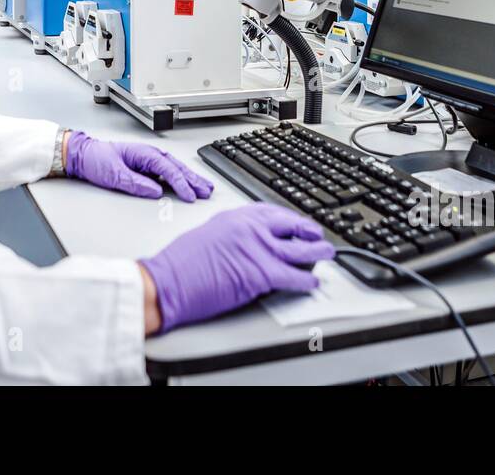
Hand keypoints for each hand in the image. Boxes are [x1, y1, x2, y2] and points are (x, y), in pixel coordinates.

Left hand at [65, 131, 213, 201]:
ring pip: (175, 169)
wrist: (84, 155)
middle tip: (207, 191)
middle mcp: (149, 154)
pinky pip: (168, 173)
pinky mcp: (146, 167)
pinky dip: (180, 179)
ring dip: (191, 178)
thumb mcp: (113, 174)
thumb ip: (135, 183)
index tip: (190, 195)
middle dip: (193, 180)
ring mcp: (149, 160)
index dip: (181, 183)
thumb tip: (156, 191)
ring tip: (205, 187)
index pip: (168, 170)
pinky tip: (188, 185)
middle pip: (177, 168)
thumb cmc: (97, 159)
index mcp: (144, 153)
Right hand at [139, 204, 335, 332]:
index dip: (291, 219)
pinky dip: (307, 280)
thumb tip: (249, 244)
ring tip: (326, 255)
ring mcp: (257, 249)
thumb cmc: (179, 264)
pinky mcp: (260, 273)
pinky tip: (312, 282)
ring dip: (318, 253)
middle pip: (291, 225)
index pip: (273, 212)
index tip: (300, 223)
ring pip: (300, 249)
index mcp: (235, 216)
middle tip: (319, 236)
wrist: (167, 281)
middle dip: (310, 231)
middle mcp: (249, 227)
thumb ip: (232, 235)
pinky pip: (293, 275)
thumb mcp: (208, 235)